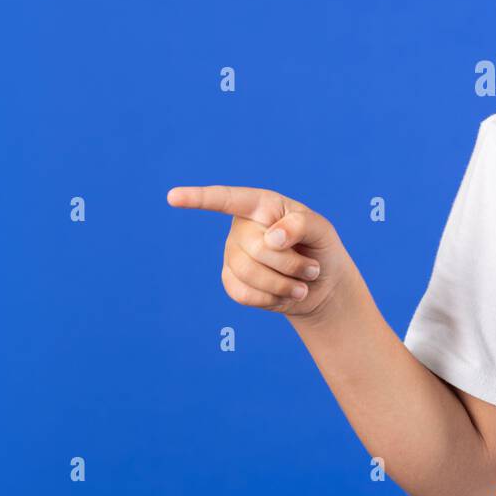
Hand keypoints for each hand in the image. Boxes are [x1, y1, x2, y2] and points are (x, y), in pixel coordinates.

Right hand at [166, 185, 359, 319]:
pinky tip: (284, 294)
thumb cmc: (321, 249)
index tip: (173, 197)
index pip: (227, 199)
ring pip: (248, 273)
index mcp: (261, 205)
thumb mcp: (323, 231)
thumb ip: (301, 225)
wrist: (322, 285)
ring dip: (283, 284)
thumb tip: (271, 237)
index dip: (199, 198)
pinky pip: (242, 294)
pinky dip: (271, 298)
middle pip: (255, 247)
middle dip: (290, 263)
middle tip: (311, 268)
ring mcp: (233, 254)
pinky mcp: (232, 280)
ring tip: (302, 283)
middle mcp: (241, 226)